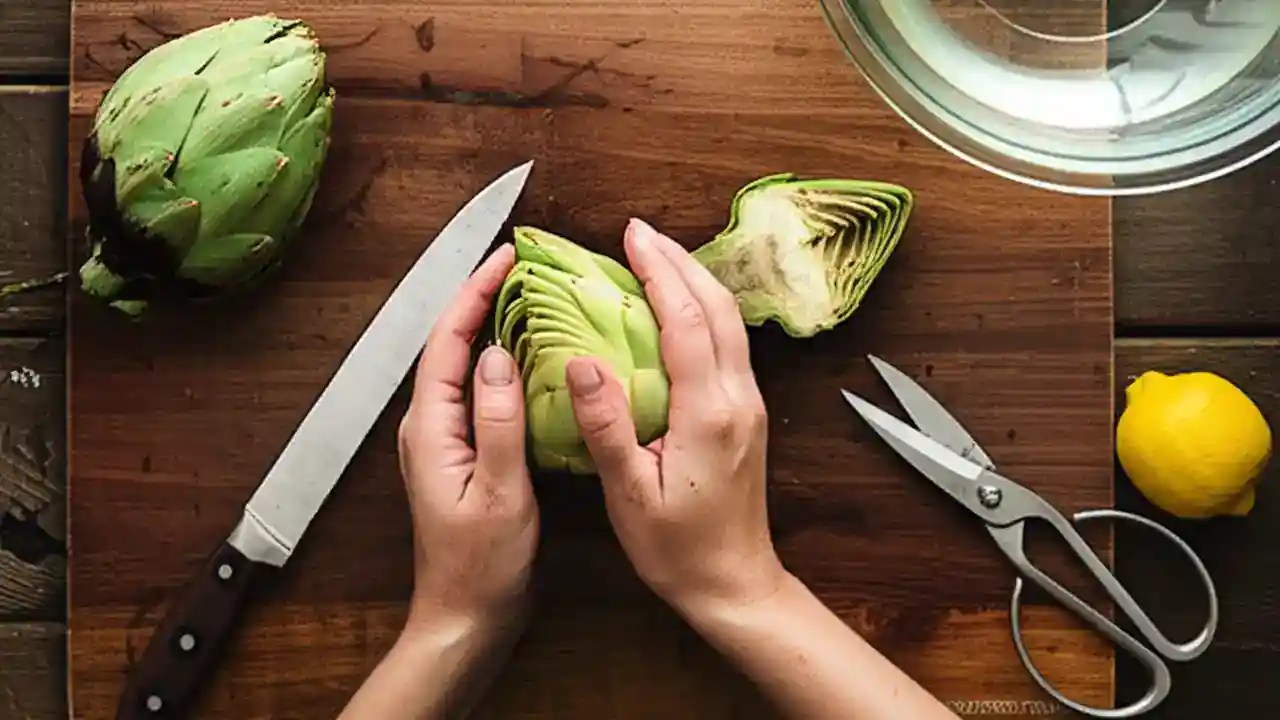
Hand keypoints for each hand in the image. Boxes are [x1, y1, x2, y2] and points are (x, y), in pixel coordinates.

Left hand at [397, 243, 539, 633]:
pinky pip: (480, 390)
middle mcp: (429, 424)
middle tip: (527, 264)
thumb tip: (499, 354)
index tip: (506, 256)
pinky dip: (505, 361)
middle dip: (484, 296)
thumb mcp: (499, 492)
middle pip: (452, 343)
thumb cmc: (481, 566)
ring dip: (495, 324)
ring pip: (467, 364)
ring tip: (534, 294)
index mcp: (430, 428)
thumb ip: (497, 421)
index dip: (474, 291)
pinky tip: (534, 356)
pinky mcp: (463, 450)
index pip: (446, 341)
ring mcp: (444, 437)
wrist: (466, 617)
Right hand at [560, 223, 957, 719]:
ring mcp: (748, 404)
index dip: (657, 272)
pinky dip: (701, 311)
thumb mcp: (628, 493)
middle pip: (716, 308)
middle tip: (638, 232)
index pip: (685, 320)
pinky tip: (676, 307)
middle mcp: (737, 398)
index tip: (630, 237)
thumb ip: (606, 425)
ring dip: (694, 281)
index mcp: (708, 412)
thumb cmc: (677, 549)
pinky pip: (728, 344)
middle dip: (678, 261)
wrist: (734, 583)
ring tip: (655, 256)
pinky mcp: (746, 414)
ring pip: (729, 322)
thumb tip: (581, 362)